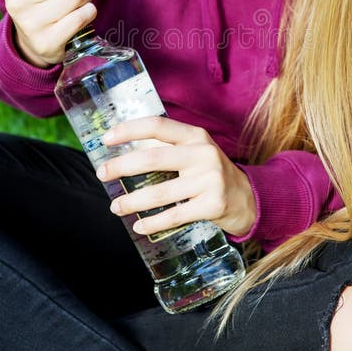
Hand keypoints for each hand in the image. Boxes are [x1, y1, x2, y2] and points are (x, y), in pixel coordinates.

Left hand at [97, 116, 256, 237]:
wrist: (249, 198)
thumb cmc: (211, 173)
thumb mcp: (196, 152)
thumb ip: (168, 147)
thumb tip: (124, 150)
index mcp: (195, 136)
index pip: (157, 125)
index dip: (129, 130)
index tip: (106, 138)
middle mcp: (203, 154)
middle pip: (153, 158)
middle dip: (122, 166)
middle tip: (102, 174)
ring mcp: (209, 180)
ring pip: (160, 192)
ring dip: (132, 201)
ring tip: (116, 207)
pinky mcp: (212, 205)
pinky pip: (174, 215)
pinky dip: (153, 222)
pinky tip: (139, 225)